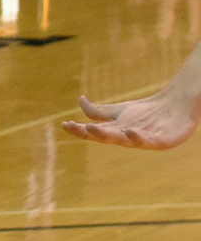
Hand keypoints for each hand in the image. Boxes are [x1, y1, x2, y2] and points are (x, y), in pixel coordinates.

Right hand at [62, 93, 198, 149]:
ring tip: (94, 129)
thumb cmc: (147, 112)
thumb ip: (98, 111)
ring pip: (122, 140)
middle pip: (105, 137)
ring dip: (108, 136)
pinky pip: (146, 141)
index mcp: (113, 131)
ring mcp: (142, 139)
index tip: (64, 124)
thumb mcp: (119, 110)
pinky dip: (137, 137)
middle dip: (92, 134)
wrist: (175, 108)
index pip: (92, 131)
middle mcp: (124, 137)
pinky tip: (128, 130)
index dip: (78, 129)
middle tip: (80, 127)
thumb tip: (79, 100)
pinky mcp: (160, 141)